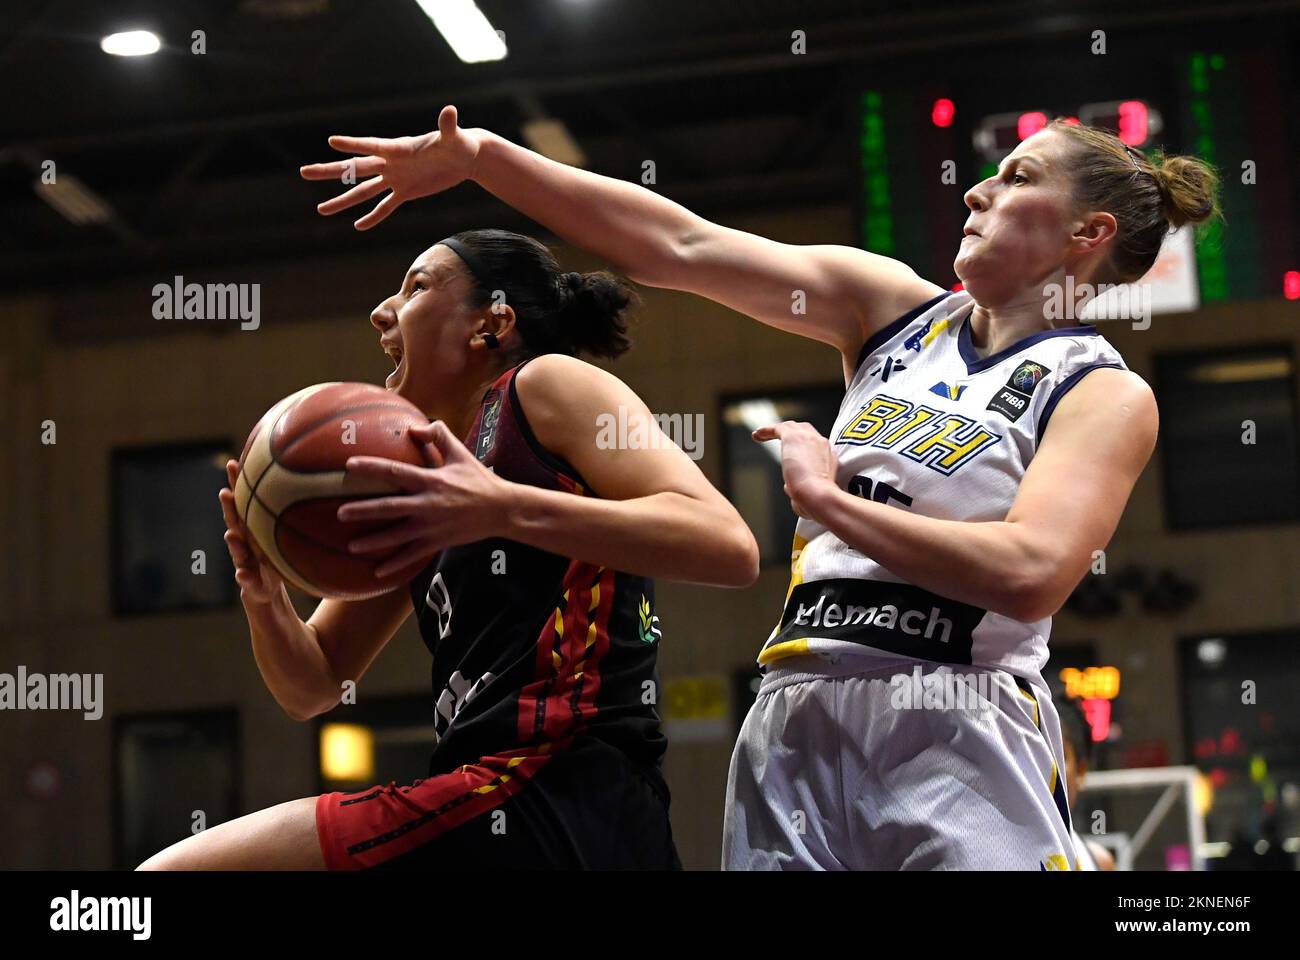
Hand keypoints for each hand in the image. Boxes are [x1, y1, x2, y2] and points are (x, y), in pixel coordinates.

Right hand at [219, 460, 285, 604]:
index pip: (244, 503)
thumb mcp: (286, 537)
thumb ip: (295, 516)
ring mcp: (244, 563)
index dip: (237, 484)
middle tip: (224, 492)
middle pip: (235, 522)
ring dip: (233, 543)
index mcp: (253, 529)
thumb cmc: (277, 559)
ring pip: (237, 551)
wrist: (267, 593)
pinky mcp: (249, 584)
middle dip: (229, 508)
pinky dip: (244, 578)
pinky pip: (246, 581)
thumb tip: (318, 484)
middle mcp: (244, 543)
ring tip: (230, 535)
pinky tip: (242, 574)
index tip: (232, 462)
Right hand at [299, 104, 482, 229]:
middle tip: (304, 172)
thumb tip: (450, 111)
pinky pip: (386, 206)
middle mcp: (391, 163)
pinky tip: (358, 226)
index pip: (372, 146)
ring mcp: (396, 178)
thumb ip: (448, 126)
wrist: (464, 157)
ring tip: (321, 210)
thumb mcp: (454, 137)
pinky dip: (373, 216)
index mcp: (398, 148)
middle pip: (354, 168)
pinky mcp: (406, 191)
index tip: (332, 141)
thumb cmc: (460, 143)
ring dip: (343, 201)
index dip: (354, 144)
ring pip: (363, 191)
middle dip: (329, 171)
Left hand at [336, 421, 508, 575]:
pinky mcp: (437, 542)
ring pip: (397, 536)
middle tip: (340, 513)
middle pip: (390, 508)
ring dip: (374, 541)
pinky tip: (376, 572)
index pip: (396, 472)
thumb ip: (438, 435)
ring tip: (351, 545)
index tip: (349, 465)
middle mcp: (428, 504)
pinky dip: (395, 564)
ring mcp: (432, 526)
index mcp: (431, 481)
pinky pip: (412, 555)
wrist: (502, 510)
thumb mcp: (460, 453)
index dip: (372, 468)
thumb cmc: (478, 479)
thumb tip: (413, 427)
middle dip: (363, 510)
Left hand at [752, 421, 839, 520]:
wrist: (818, 495)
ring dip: (778, 430)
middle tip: (780, 438)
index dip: (803, 449)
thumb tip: (786, 487)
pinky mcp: (794, 436)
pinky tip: (756, 435)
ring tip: (761, 434)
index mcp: (829, 458)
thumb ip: (799, 489)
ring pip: (792, 426)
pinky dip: (766, 430)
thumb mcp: (810, 495)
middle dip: (793, 433)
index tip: (794, 456)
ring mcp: (808, 438)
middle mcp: (821, 444)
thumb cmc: (815, 502)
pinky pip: (778, 428)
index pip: (814, 447)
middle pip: (806, 430)